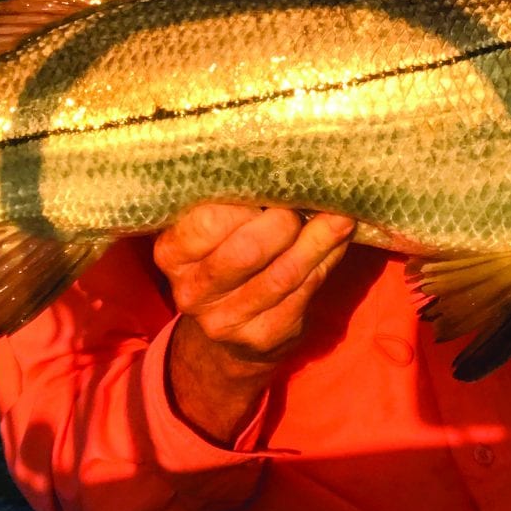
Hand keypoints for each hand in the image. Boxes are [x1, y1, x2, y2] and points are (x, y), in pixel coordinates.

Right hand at [153, 203, 354, 443]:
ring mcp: (223, 321)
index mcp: (172, 254)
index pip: (208, 220)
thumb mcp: (219, 230)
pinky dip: (325, 263)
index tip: (268, 187)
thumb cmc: (228, 258)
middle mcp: (191, 291)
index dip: (245, 202)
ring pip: (282, 273)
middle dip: (284, 222)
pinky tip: (337, 243)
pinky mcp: (260, 338)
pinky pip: (302, 294)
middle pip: (247, 250)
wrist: (230, 333)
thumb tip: (295, 172)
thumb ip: (245, 204)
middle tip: (301, 206)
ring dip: (318, 241)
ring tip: (339, 217)